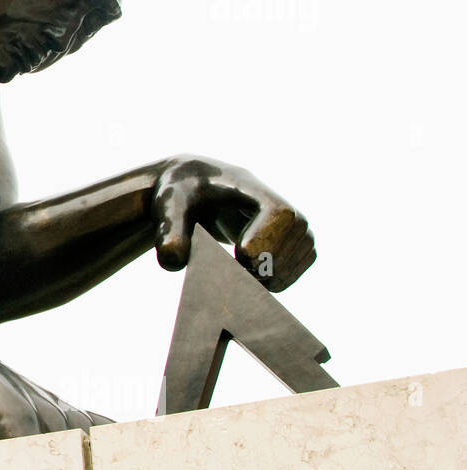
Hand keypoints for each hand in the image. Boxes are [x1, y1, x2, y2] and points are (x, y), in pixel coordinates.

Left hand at [152, 155, 315, 291]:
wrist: (193, 192)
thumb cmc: (182, 196)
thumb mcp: (168, 207)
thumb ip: (169, 232)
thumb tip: (175, 262)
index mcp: (250, 187)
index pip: (280, 212)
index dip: (267, 239)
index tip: (240, 255)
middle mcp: (279, 201)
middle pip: (297, 236)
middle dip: (267, 263)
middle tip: (232, 270)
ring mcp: (292, 224)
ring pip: (302, 254)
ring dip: (271, 276)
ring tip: (236, 272)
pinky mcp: (295, 244)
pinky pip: (297, 269)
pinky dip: (276, 282)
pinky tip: (249, 276)